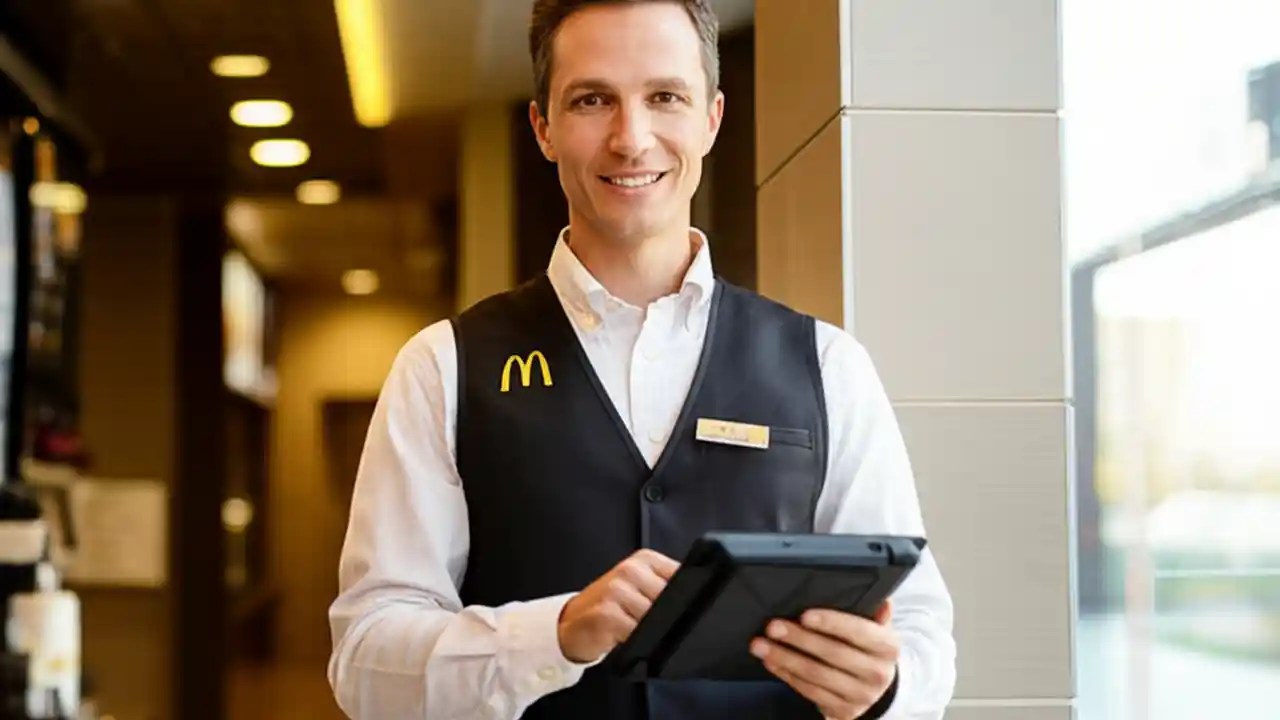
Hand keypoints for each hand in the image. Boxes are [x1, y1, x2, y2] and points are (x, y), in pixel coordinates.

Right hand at [557, 549, 678, 662]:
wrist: (570, 625)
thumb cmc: (609, 608)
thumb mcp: (639, 588)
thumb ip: (665, 588)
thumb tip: (697, 600)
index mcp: (644, 559)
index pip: (682, 576)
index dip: (685, 597)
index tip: (675, 608)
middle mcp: (630, 569)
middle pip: (671, 599)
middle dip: (667, 617)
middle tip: (649, 623)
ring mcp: (617, 589)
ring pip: (655, 618)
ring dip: (649, 631)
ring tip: (632, 628)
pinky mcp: (607, 613)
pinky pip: (637, 632)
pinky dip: (634, 640)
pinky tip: (621, 636)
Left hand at [750, 601, 899, 719]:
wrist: (876, 689)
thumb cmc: (869, 650)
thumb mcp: (877, 630)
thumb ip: (875, 615)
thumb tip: (881, 601)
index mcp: (887, 647)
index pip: (859, 631)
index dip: (831, 623)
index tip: (805, 615)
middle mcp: (877, 673)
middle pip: (832, 653)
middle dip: (799, 639)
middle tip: (773, 627)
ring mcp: (859, 695)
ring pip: (816, 675)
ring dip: (784, 658)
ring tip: (761, 645)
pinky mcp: (842, 711)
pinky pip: (809, 691)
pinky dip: (786, 674)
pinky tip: (772, 662)